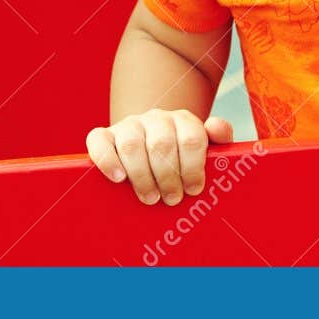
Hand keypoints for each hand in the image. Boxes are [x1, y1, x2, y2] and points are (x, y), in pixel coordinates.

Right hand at [86, 108, 233, 204]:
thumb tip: (217, 128)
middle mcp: (156, 118)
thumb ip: (218, 137)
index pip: (191, 138)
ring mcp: (129, 125)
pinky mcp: (105, 135)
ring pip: (132, 144)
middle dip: (168, 177)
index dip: (193, 168)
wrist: (151, 146)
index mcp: (183, 120)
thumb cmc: (182, 157)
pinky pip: (99, 141)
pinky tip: (119, 179)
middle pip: (162, 145)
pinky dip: (107, 160)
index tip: (193, 189)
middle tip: (172, 199)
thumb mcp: (205, 148)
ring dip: (142, 176)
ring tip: (151, 198)